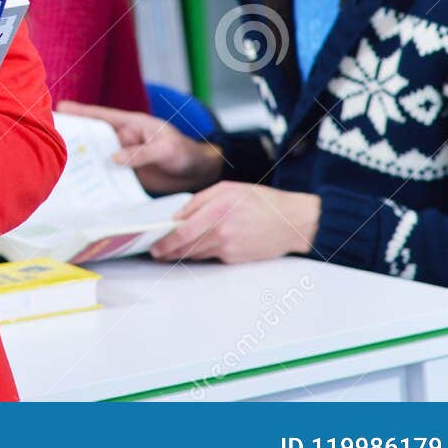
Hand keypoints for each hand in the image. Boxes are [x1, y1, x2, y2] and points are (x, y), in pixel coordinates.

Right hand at [57, 101, 224, 194]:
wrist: (196, 174)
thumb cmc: (183, 152)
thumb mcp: (165, 149)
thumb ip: (141, 153)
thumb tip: (113, 159)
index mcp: (130, 125)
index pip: (102, 116)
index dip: (81, 111)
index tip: (59, 107)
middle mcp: (122, 140)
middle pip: (92, 137)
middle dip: (72, 138)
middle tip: (47, 141)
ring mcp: (121, 159)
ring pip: (96, 158)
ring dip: (80, 162)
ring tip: (55, 167)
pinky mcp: (124, 177)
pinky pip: (106, 178)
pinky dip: (94, 181)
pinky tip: (80, 188)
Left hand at [150, 183, 321, 262]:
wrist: (292, 221)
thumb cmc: (262, 201)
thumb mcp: (228, 189)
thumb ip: (199, 200)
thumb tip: (178, 216)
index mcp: (219, 209)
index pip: (184, 231)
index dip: (166, 242)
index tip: (154, 245)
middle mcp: (223, 231)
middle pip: (187, 247)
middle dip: (168, 252)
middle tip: (156, 253)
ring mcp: (230, 248)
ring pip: (197, 254)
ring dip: (182, 254)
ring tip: (170, 252)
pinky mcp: (236, 259)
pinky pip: (212, 257)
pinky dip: (202, 253)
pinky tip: (197, 249)